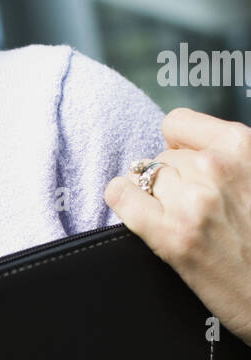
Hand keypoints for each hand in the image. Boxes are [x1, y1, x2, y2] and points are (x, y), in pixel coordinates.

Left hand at [104, 108, 250, 346]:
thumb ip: (231, 158)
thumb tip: (185, 151)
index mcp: (243, 146)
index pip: (179, 123)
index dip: (179, 145)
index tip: (186, 163)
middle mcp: (216, 168)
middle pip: (162, 155)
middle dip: (172, 178)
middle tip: (193, 206)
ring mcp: (191, 202)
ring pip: (143, 177)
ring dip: (152, 195)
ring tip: (175, 217)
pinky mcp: (171, 236)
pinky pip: (122, 196)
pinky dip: (122, 201)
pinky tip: (136, 212)